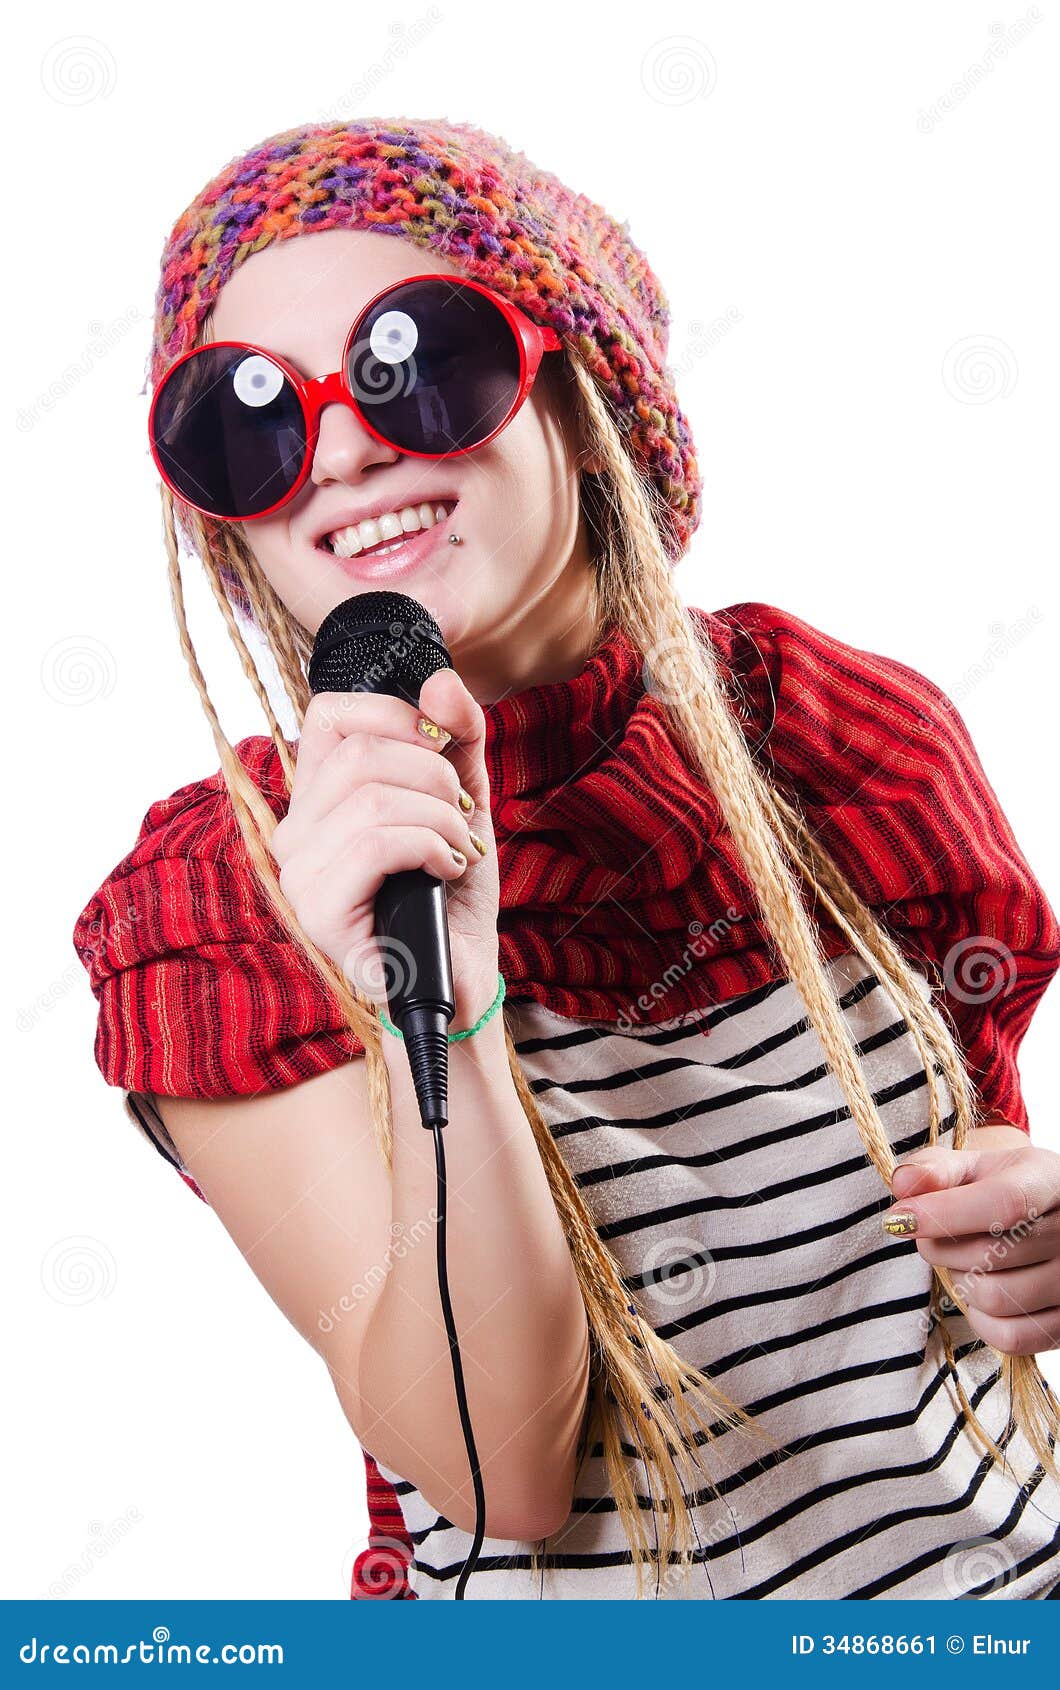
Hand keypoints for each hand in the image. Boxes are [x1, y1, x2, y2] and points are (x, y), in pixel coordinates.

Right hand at [271, 666, 500, 1032]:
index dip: (396, 714)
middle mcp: (295, 831)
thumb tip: (441, 679)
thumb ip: (458, 737)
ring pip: (372, 797)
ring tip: (459, 849)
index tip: (443, 750)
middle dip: (434, 774)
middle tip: (461, 816)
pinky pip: (376, 843)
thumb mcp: (464, 799)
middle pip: (359, 751)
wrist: (460, 972)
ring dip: (441, 817)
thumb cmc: (451, 890)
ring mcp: (299, 874)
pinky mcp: (319, 912)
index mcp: (318, 798)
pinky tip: (447, 870)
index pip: (330, 713)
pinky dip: (431, 846)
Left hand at [883, 1135, 1059, 1354]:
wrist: (1044, 1219)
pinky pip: (1010, 1336)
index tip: (898, 1219)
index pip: (1004, 1202)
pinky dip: (981, 1319)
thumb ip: (936, 1170)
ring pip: (995, 1298)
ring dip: (961, 1282)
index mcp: (1051, 1180)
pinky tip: (981, 1291)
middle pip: (990, 1255)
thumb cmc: (1002, 1189)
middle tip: (933, 1237)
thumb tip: (904, 1183)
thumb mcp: (975, 1168)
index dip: (943, 1213)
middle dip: (941, 1248)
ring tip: (965, 1262)